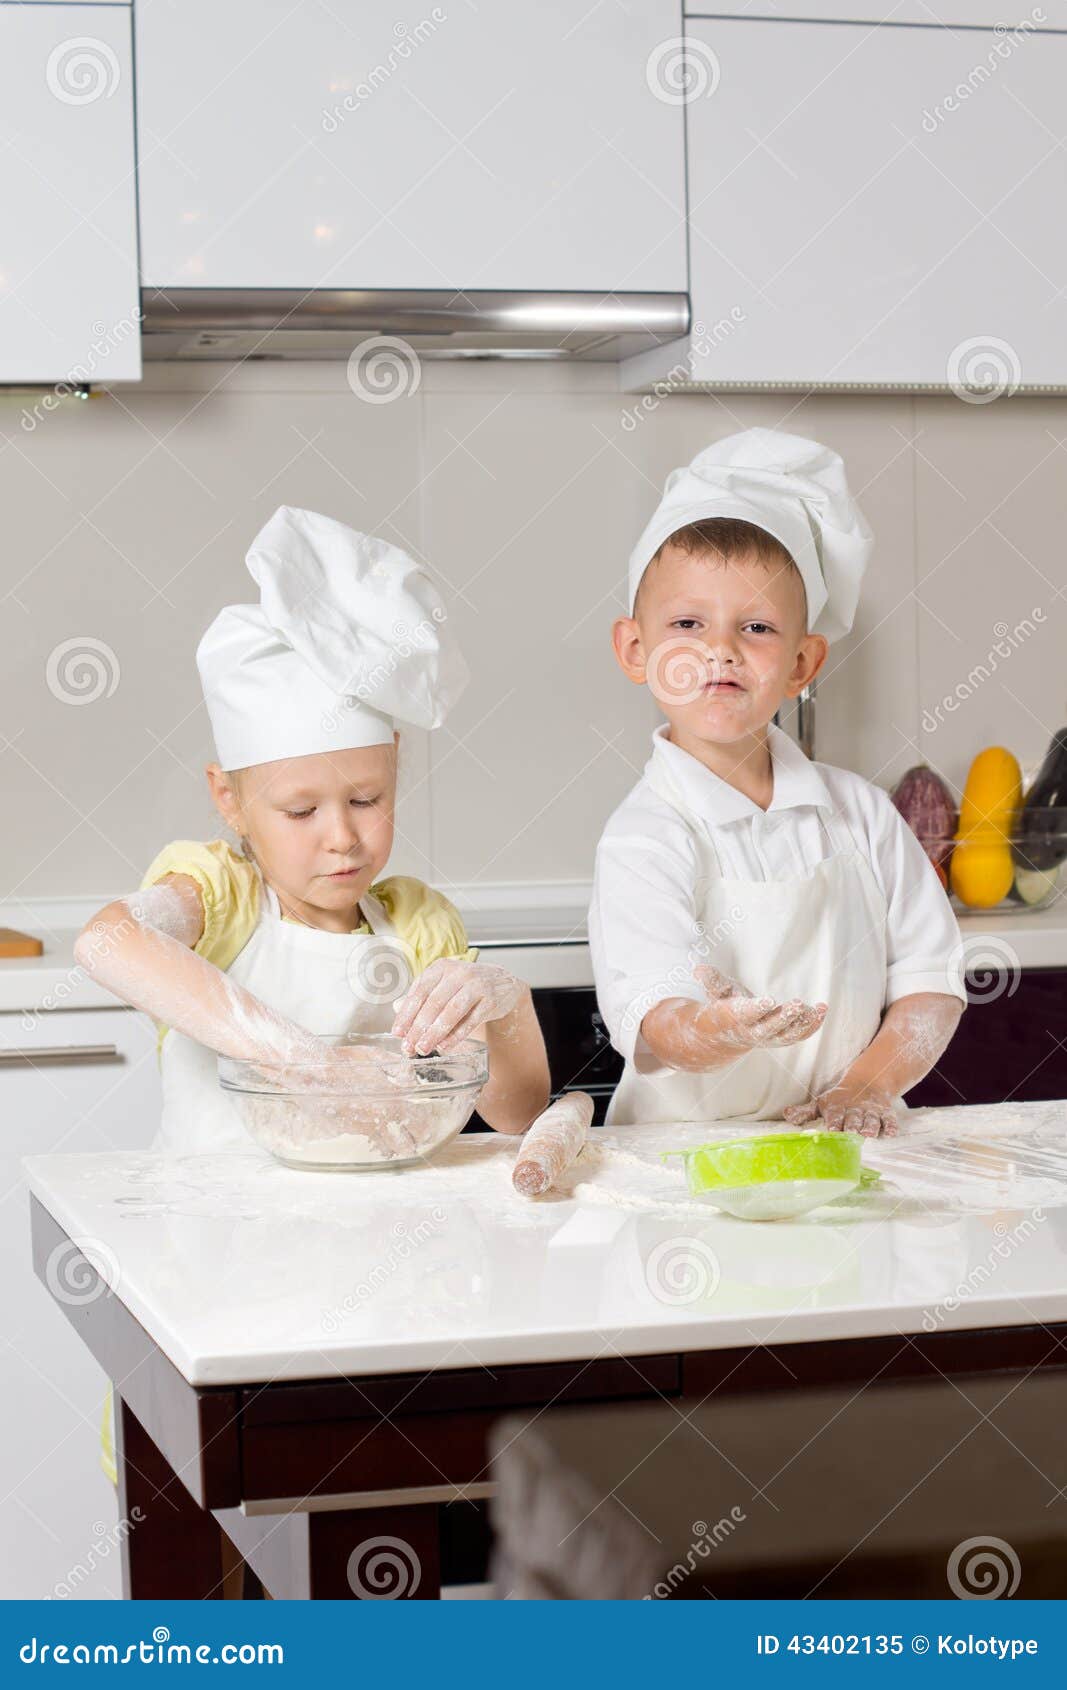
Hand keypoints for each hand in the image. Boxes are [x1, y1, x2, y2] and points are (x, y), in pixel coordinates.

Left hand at [391, 959, 523, 1055]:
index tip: (397, 1033)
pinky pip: (471, 1021)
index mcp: (442, 968)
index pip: (419, 992)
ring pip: (451, 1012)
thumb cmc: (468, 986)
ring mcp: (477, 985)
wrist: (505, 984)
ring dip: (435, 1033)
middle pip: (434, 1003)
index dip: (406, 1014)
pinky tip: (445, 1046)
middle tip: (408, 1047)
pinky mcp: (491, 1000)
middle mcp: (459, 973)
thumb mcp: (443, 985)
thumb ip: (421, 996)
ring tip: (423, 1048)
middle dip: (418, 1028)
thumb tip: (396, 1008)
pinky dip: (456, 1036)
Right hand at [694, 965, 827, 1050]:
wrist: (727, 1034)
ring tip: (818, 1008)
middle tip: (798, 1004)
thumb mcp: (716, 991)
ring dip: (804, 1023)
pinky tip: (822, 1010)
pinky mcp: (782, 1038)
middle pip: (771, 1028)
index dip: (757, 1008)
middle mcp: (753, 1031)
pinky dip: (811, 1025)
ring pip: (788, 1035)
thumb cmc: (723, 1006)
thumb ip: (712, 980)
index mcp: (736, 1018)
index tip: (769, 1000)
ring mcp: (769, 1038)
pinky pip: (799, 1035)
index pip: (747, 1014)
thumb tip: (698, 969)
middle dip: (784, 1017)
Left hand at [783, 1079, 898, 1137]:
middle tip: (852, 1133)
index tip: (833, 1129)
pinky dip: (890, 1126)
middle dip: (853, 1125)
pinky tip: (891, 1133)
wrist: (866, 1084)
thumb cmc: (838, 1100)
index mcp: (837, 1107)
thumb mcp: (821, 1104)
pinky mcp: (885, 1113)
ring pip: (872, 1119)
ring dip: (871, 1126)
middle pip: (854, 1118)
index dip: (834, 1121)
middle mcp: (854, 1109)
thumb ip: (805, 1112)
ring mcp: (871, 1111)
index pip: (835, 1114)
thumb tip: (786, 1115)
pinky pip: (889, 1120)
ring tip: (869, 1134)